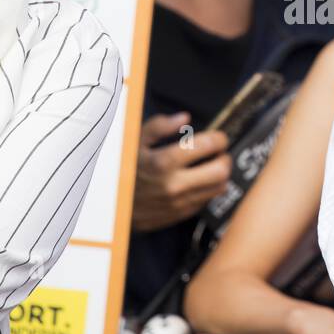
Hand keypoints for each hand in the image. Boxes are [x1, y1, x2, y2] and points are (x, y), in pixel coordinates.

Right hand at [131, 113, 230, 232]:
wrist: (109, 206)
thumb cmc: (122, 169)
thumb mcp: (133, 141)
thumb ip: (159, 126)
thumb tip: (184, 118)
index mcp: (163, 162)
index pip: (207, 146)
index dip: (219, 138)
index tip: (218, 136)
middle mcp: (174, 185)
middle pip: (221, 171)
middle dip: (224, 157)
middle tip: (219, 152)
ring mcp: (178, 203)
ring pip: (219, 188)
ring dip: (221, 174)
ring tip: (212, 165)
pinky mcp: (179, 215)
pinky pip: (207, 201)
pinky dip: (209, 189)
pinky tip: (199, 181)